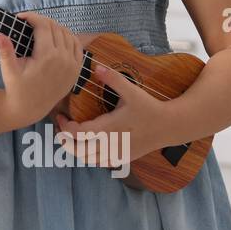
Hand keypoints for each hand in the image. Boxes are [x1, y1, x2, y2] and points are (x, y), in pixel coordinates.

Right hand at [0, 12, 84, 125]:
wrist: (31, 109)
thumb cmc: (17, 89)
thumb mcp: (9, 71)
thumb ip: (5, 51)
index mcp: (47, 56)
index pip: (43, 25)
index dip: (31, 17)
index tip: (20, 17)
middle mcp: (63, 58)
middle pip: (55, 27)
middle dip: (41, 21)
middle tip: (28, 23)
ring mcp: (72, 64)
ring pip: (67, 34)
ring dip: (54, 27)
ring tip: (40, 29)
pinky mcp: (77, 70)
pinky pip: (77, 46)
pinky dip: (69, 37)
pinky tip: (58, 37)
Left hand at [53, 62, 172, 166]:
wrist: (170, 126)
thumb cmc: (149, 107)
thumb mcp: (132, 91)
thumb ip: (113, 78)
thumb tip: (96, 67)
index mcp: (109, 128)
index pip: (78, 134)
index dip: (65, 128)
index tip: (61, 117)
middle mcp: (111, 144)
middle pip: (78, 151)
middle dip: (65, 142)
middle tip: (60, 129)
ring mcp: (117, 154)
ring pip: (88, 160)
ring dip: (76, 150)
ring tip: (71, 136)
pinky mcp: (123, 159)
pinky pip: (100, 163)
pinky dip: (90, 156)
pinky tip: (89, 144)